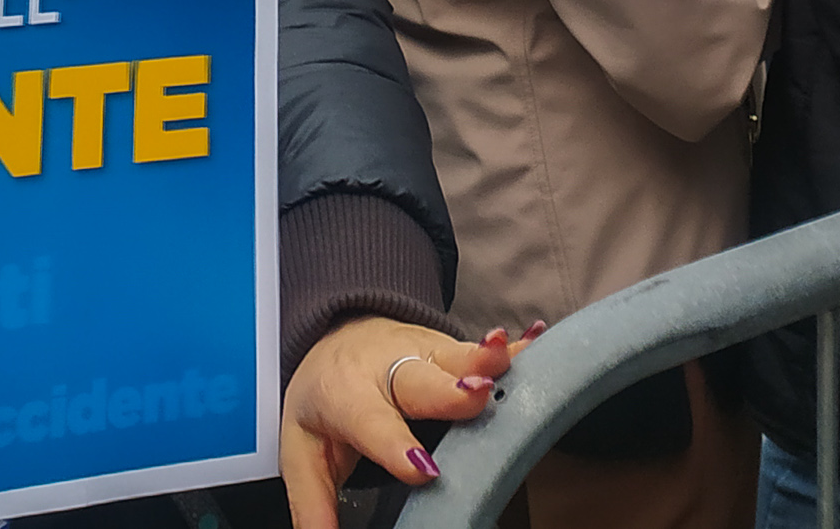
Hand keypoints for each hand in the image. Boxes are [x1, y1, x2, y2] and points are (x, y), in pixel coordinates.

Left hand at [280, 316, 530, 528]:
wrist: (333, 337)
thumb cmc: (325, 399)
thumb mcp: (302, 452)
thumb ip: (312, 502)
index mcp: (347, 397)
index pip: (372, 425)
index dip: (396, 448)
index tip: (423, 471)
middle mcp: (387, 369)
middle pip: (420, 382)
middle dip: (450, 391)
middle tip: (477, 396)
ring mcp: (422, 353)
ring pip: (455, 356)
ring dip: (483, 358)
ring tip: (506, 357)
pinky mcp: (450, 348)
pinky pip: (483, 349)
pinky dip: (514, 345)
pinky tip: (537, 339)